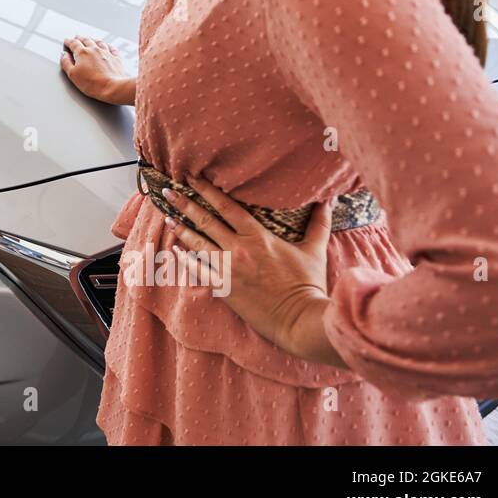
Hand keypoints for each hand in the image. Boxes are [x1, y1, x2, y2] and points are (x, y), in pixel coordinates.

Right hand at [61, 36, 135, 104]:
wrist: (112, 87)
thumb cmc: (92, 83)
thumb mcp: (72, 74)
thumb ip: (66, 62)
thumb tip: (63, 55)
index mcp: (82, 53)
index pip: (73, 43)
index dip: (69, 42)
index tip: (67, 41)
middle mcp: (94, 49)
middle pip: (86, 40)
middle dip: (80, 38)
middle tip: (76, 37)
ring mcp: (106, 53)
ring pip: (99, 42)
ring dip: (93, 39)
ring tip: (90, 39)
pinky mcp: (116, 58)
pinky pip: (112, 48)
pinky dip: (108, 45)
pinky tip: (107, 46)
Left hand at [161, 176, 345, 367]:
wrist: (300, 320)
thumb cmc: (308, 283)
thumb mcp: (314, 249)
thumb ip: (319, 223)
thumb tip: (330, 200)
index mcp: (259, 236)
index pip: (227, 207)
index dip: (208, 190)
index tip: (192, 177)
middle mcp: (239, 249)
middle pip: (206, 221)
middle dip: (185, 204)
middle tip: (168, 192)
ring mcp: (229, 269)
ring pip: (198, 244)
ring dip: (181, 230)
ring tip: (167, 217)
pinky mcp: (224, 289)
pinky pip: (199, 271)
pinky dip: (185, 260)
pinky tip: (176, 251)